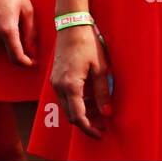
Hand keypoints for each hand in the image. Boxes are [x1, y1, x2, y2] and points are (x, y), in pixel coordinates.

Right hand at [0, 0, 36, 66]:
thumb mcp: (27, 10)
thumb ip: (30, 33)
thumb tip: (32, 51)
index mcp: (7, 29)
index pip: (17, 57)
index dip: (26, 63)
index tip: (33, 62)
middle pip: (7, 48)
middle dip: (16, 44)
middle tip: (22, 27)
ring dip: (5, 35)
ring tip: (8, 14)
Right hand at [49, 23, 111, 139]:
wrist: (71, 26)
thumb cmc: (87, 44)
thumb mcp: (100, 69)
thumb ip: (102, 93)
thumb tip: (106, 112)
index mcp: (71, 86)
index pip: (78, 117)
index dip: (89, 129)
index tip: (100, 133)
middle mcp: (59, 86)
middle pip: (71, 115)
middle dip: (86, 123)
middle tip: (102, 125)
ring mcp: (55, 81)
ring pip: (67, 106)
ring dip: (81, 112)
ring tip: (98, 111)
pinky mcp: (56, 77)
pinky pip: (64, 96)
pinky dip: (76, 102)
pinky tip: (89, 98)